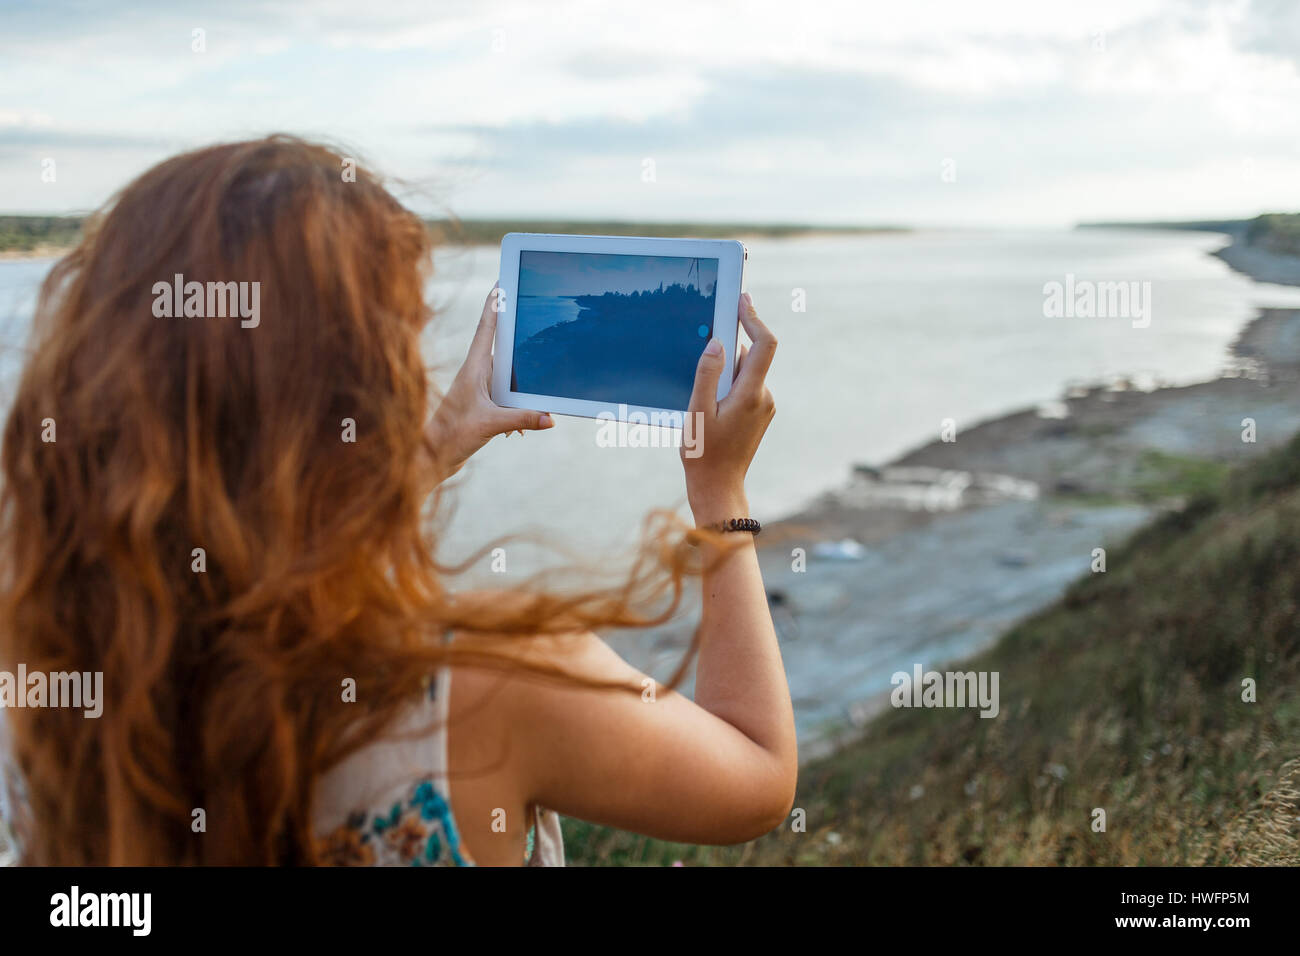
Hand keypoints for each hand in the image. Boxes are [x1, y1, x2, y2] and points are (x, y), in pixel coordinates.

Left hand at [426, 286, 553, 480]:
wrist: (432, 458)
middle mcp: (477, 374)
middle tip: (531, 309)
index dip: (494, 304)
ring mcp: (480, 389)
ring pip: (509, 371)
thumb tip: (550, 417)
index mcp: (474, 368)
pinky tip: (531, 417)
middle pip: (502, 344)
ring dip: (524, 372)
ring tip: (542, 367)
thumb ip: (521, 419)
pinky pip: (509, 393)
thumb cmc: (451, 436)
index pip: (487, 328)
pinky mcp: (483, 405)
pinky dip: (522, 400)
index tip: (501, 281)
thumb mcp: (489, 424)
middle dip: (516, 330)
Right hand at [681, 292, 775, 525]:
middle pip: (750, 357)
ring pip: (744, 374)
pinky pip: (744, 388)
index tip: (741, 299)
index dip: (754, 317)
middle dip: (726, 351)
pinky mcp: (758, 415)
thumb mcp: (697, 412)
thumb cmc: (704, 454)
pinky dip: (726, 386)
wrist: (719, 488)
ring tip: (700, 398)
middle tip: (699, 355)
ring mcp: (764, 407)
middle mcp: (764, 397)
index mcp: (751, 394)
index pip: (764, 344)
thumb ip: (707, 374)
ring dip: (723, 373)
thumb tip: (718, 343)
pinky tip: (707, 406)